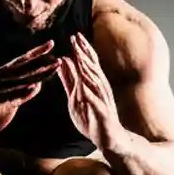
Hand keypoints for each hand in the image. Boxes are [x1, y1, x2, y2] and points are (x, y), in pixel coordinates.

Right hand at [0, 41, 59, 146]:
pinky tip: (35, 88)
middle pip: (21, 68)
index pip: (21, 62)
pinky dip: (23, 92)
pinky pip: (9, 97)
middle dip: (40, 61)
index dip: (36, 53)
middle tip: (56, 54)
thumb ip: (22, 93)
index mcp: (0, 76)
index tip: (51, 45)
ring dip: (37, 74)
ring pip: (19, 80)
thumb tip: (38, 85)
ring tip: (52, 69)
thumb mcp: (9, 102)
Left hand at [56, 33, 124, 149]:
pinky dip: (90, 94)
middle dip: (84, 53)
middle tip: (76, 38)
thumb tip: (64, 61)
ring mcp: (103, 100)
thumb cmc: (93, 117)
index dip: (82, 50)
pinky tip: (83, 88)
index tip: (74, 36)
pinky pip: (96, 103)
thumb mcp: (76, 96)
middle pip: (93, 67)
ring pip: (95, 81)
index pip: (89, 63)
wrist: (109, 138)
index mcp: (94, 83)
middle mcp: (101, 88)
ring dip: (88, 69)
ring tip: (79, 57)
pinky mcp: (103, 113)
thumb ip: (70, 79)